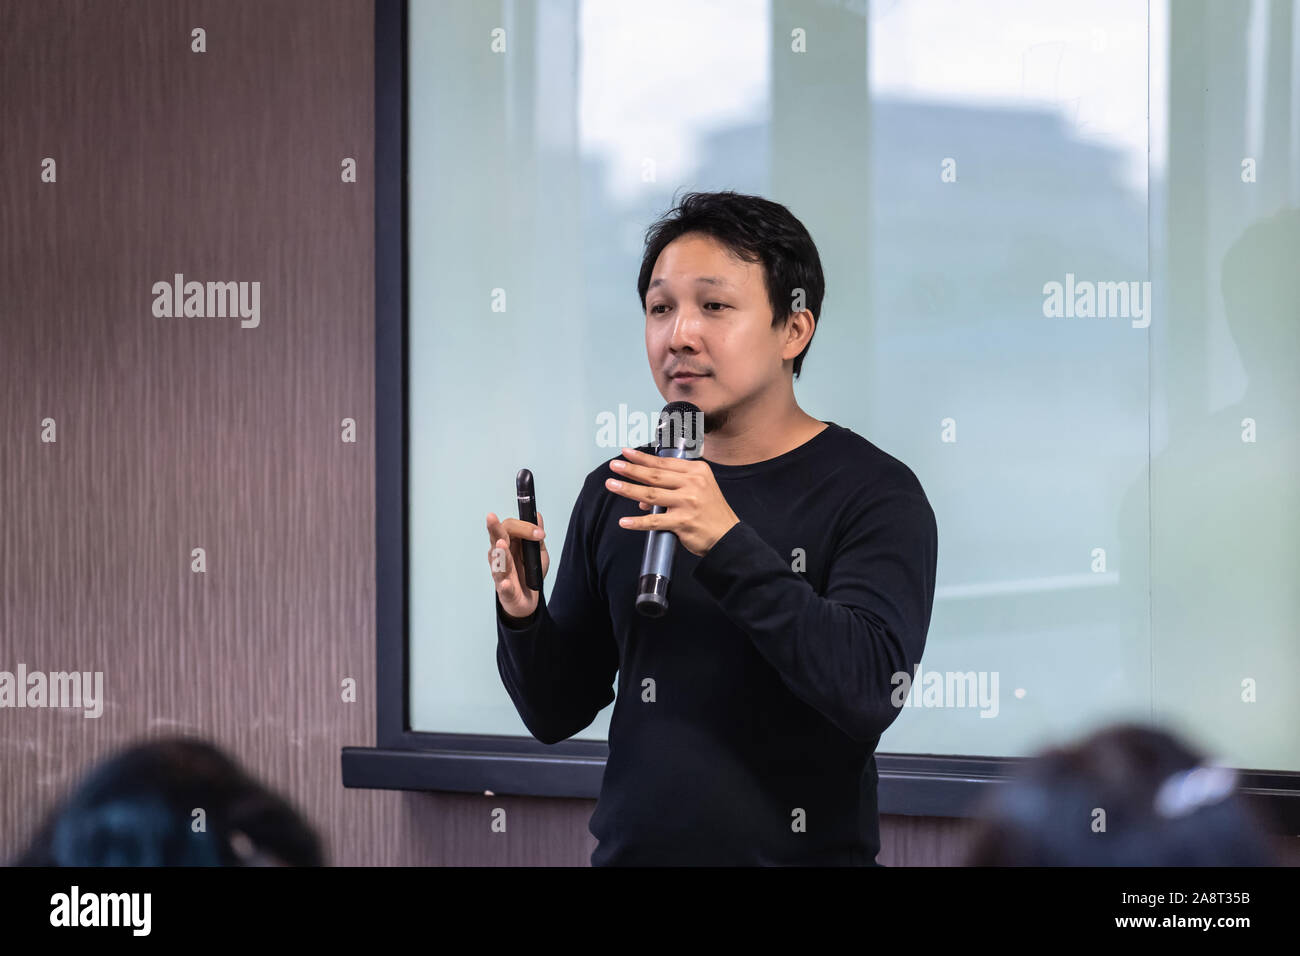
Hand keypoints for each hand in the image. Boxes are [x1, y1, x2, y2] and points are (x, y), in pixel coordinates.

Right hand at [485, 510, 548, 620]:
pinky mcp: (505, 591)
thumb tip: (538, 516)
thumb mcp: (537, 552)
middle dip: (494, 528)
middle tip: (491, 517)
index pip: (509, 527)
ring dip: (501, 554)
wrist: (528, 598)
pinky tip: (506, 582)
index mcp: (507, 543)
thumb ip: (536, 537)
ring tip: (502, 545)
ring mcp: (501, 573)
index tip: (541, 534)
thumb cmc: (529, 572)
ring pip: (498, 562)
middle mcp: (500, 556)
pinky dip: (505, 585)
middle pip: (496, 539)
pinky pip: (504, 587)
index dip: (524, 527)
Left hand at [605, 447, 739, 555]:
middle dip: (631, 470)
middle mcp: (693, 484)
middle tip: (614, 465)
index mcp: (697, 471)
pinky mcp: (683, 522)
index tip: (626, 453)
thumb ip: (672, 489)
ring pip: (651, 494)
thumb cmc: (711, 513)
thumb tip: (643, 497)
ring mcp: (687, 503)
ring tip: (612, 485)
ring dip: (628, 490)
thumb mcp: (698, 491)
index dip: (643, 458)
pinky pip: (655, 521)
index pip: (664, 463)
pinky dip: (638, 522)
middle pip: (655, 475)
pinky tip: (625, 522)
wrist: (728, 537)